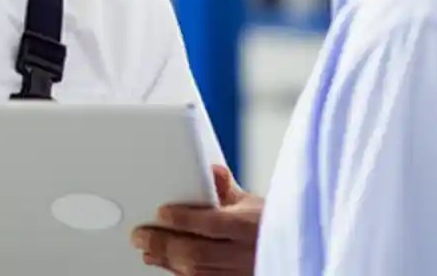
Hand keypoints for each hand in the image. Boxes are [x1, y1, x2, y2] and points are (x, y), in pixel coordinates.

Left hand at [131, 165, 262, 274]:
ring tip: (147, 251)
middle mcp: (246, 254)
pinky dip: (183, 275)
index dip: (183, 218)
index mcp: (251, 226)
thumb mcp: (256, 203)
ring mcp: (240, 273)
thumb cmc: (275, 227)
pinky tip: (168, 266)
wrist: (297, 249)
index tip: (161, 212)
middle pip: (197, 253)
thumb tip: (211, 171)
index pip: (212, 223)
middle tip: (139, 236)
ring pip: (198, 273)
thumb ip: (228, 190)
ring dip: (168, 262)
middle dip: (163, 244)